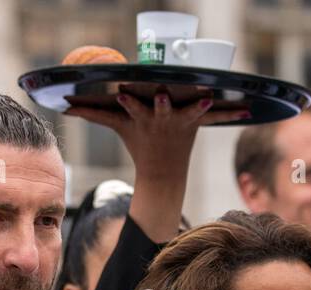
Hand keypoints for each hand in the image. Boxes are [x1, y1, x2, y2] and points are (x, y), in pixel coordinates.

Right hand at [65, 92, 249, 185]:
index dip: (129, 103)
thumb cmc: (139, 144)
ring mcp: (179, 123)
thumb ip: (93, 114)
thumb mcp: (117, 127)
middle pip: (161, 110)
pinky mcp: (196, 124)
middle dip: (162, 105)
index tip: (123, 94)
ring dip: (198, 107)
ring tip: (206, 98)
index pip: (131, 109)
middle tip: (163, 95)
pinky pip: (215, 116)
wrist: (162, 174)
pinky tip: (245, 107)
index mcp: (141, 119)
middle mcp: (160, 120)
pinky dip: (229, 113)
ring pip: (189, 112)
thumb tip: (65, 106)